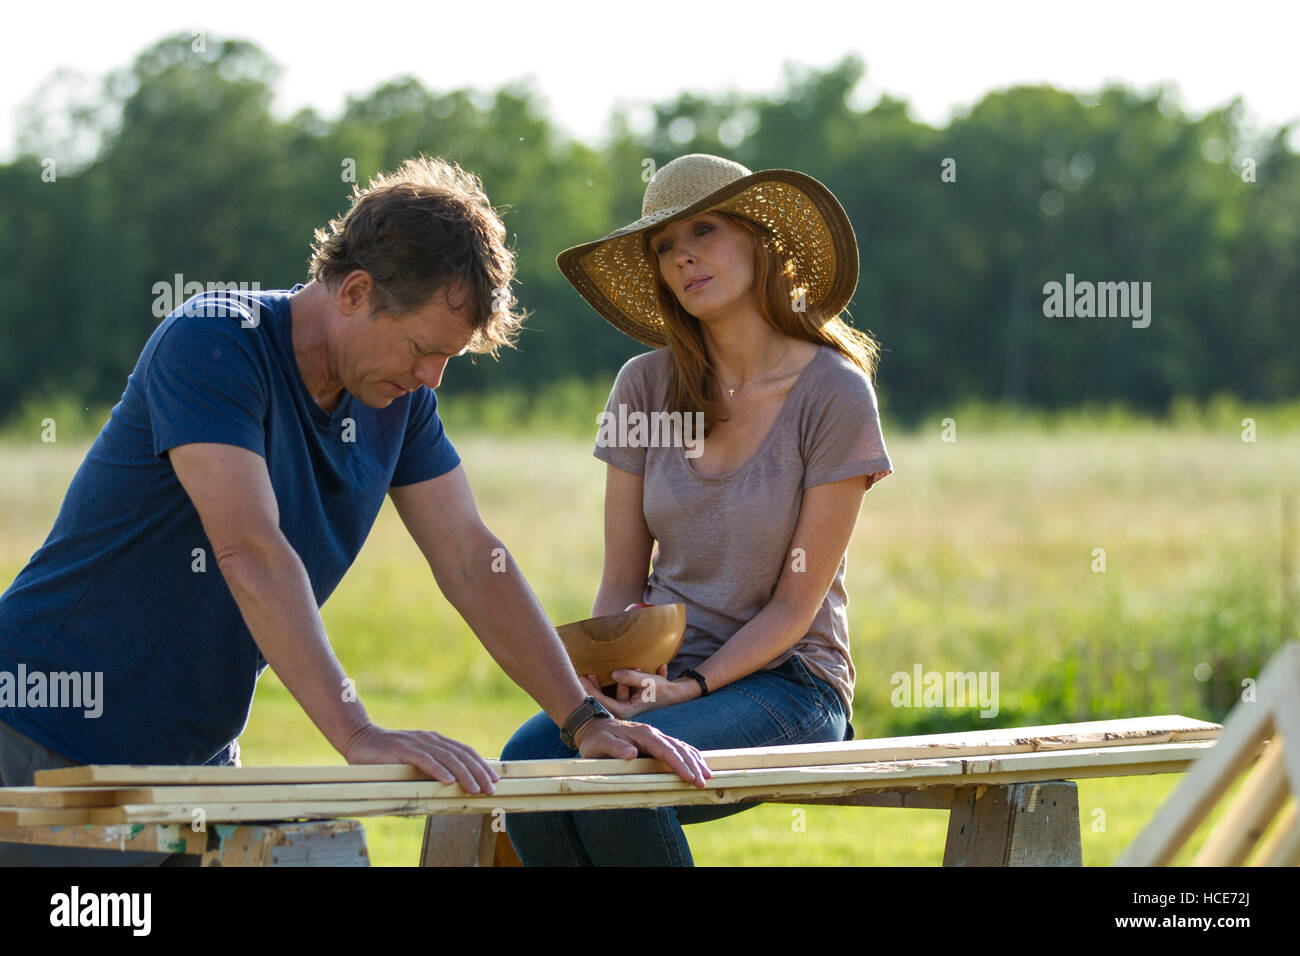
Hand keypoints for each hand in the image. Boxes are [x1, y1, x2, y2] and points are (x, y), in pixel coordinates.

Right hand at [343, 723, 498, 794]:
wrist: (359, 738)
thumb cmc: (387, 755)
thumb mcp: (414, 760)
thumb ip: (431, 767)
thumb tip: (452, 785)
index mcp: (436, 740)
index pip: (465, 751)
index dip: (481, 765)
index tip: (495, 779)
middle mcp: (430, 739)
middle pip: (461, 755)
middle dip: (478, 772)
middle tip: (491, 788)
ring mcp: (416, 743)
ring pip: (446, 758)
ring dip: (463, 775)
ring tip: (475, 789)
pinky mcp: (401, 750)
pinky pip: (424, 760)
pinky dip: (437, 770)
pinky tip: (448, 781)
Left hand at [573, 718, 711, 787]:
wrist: (594, 727)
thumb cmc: (597, 738)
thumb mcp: (600, 743)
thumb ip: (615, 747)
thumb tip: (632, 753)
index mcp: (643, 734)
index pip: (665, 750)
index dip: (678, 764)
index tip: (689, 777)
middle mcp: (653, 734)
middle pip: (678, 748)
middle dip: (692, 765)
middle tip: (703, 782)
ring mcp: (656, 737)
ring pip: (681, 747)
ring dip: (695, 761)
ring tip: (707, 775)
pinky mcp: (655, 742)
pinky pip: (677, 748)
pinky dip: (689, 756)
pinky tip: (698, 765)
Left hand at [578, 665, 697, 719]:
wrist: (675, 693)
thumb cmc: (661, 689)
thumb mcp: (647, 681)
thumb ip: (630, 678)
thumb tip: (613, 674)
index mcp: (625, 710)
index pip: (602, 702)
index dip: (591, 690)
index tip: (582, 678)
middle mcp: (623, 710)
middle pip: (603, 700)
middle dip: (594, 687)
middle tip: (585, 674)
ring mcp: (626, 705)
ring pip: (611, 694)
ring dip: (607, 684)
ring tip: (601, 671)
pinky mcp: (629, 699)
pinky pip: (619, 691)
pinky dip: (619, 682)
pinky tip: (625, 673)